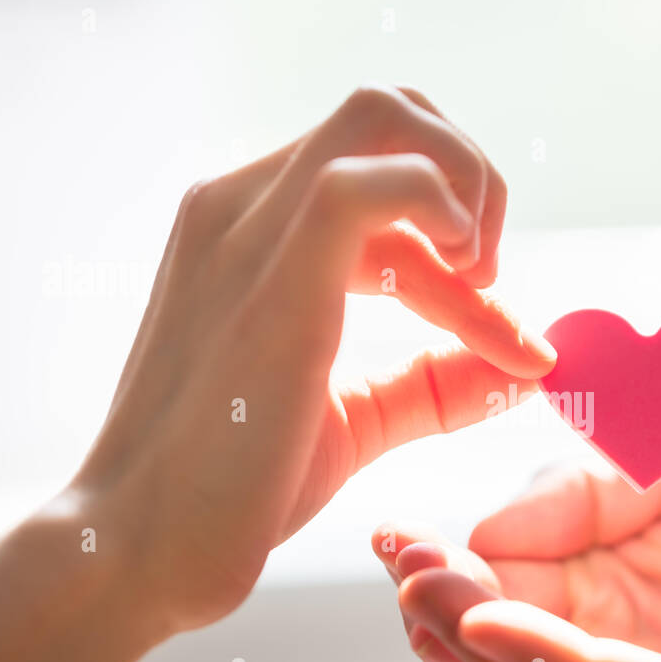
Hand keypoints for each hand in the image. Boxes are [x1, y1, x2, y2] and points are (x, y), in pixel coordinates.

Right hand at [71, 85, 554, 634]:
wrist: (139, 548)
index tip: (506, 340)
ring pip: (384, 118)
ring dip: (466, 186)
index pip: (380, 178)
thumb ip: (429, 385)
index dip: (464, 245)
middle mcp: (242, 206)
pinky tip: (464, 280)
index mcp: (250, 228)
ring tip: (479, 284)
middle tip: (489, 277)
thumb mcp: (351, 418)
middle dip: (470, 177)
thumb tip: (521, 370)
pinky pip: (366, 184)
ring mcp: (249, 232)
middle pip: (389, 113)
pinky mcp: (272, 280)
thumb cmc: (233, 484)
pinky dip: (440, 208)